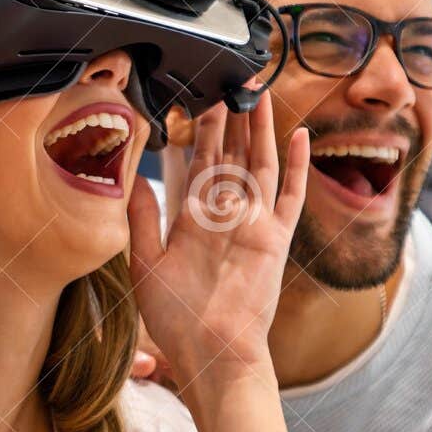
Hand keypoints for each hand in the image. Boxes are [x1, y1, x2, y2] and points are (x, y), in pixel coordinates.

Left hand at [126, 91, 308, 388]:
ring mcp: (254, 225)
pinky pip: (291, 196)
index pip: (196, 161)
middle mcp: (225, 216)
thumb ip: (141, 219)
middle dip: (230, 114)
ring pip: (259, 163)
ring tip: (259, 90)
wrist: (211, 355)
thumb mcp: (144, 264)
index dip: (196, 128)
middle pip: (230, 152)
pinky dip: (297, 166)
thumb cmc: (176, 320)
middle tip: (230, 76)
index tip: (194, 95)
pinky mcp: (276, 239)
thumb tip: (132, 177)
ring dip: (260, 127)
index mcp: (193, 219)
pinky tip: (299, 135)